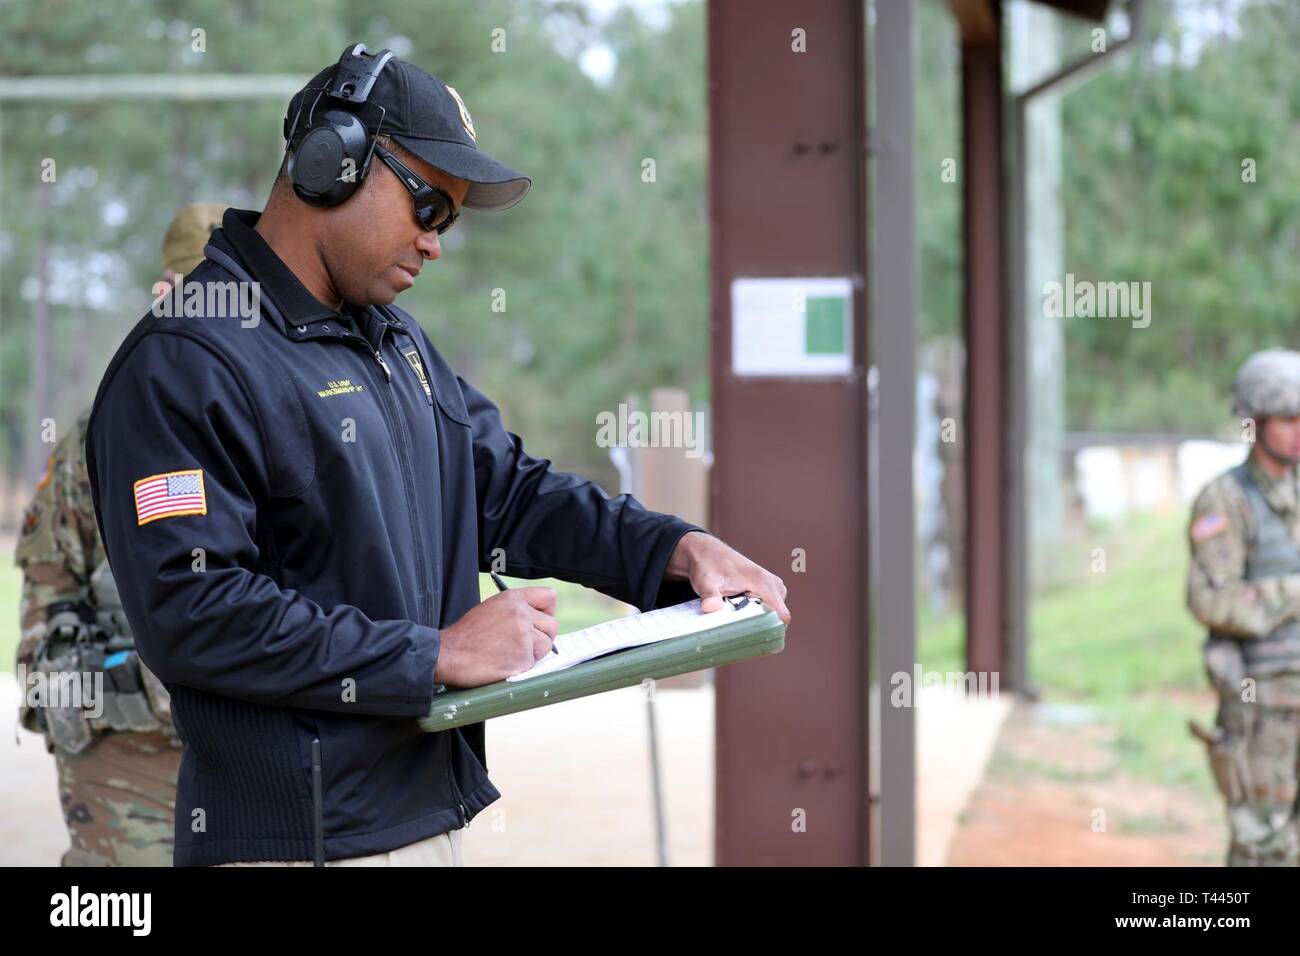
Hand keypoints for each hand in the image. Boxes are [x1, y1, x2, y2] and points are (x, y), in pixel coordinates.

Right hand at [434, 587, 557, 686]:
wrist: (449, 654)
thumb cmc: (466, 635)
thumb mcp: (491, 609)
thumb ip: (516, 610)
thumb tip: (537, 620)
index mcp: (513, 599)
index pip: (549, 597)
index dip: (547, 611)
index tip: (540, 622)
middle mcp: (521, 614)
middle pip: (552, 625)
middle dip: (542, 637)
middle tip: (524, 645)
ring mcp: (523, 635)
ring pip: (546, 645)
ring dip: (533, 653)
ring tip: (509, 654)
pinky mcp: (522, 657)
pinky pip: (534, 663)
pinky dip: (522, 666)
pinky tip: (503, 663)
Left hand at [667, 531, 790, 624]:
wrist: (706, 552)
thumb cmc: (707, 565)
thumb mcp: (705, 581)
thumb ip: (709, 595)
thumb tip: (709, 608)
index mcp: (762, 581)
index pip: (781, 613)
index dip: (771, 629)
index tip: (755, 637)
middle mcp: (771, 583)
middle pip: (778, 616)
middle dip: (763, 625)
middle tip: (740, 628)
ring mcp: (771, 585)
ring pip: (774, 612)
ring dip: (759, 619)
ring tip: (737, 617)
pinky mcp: (766, 587)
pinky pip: (769, 606)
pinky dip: (757, 612)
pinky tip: (740, 612)